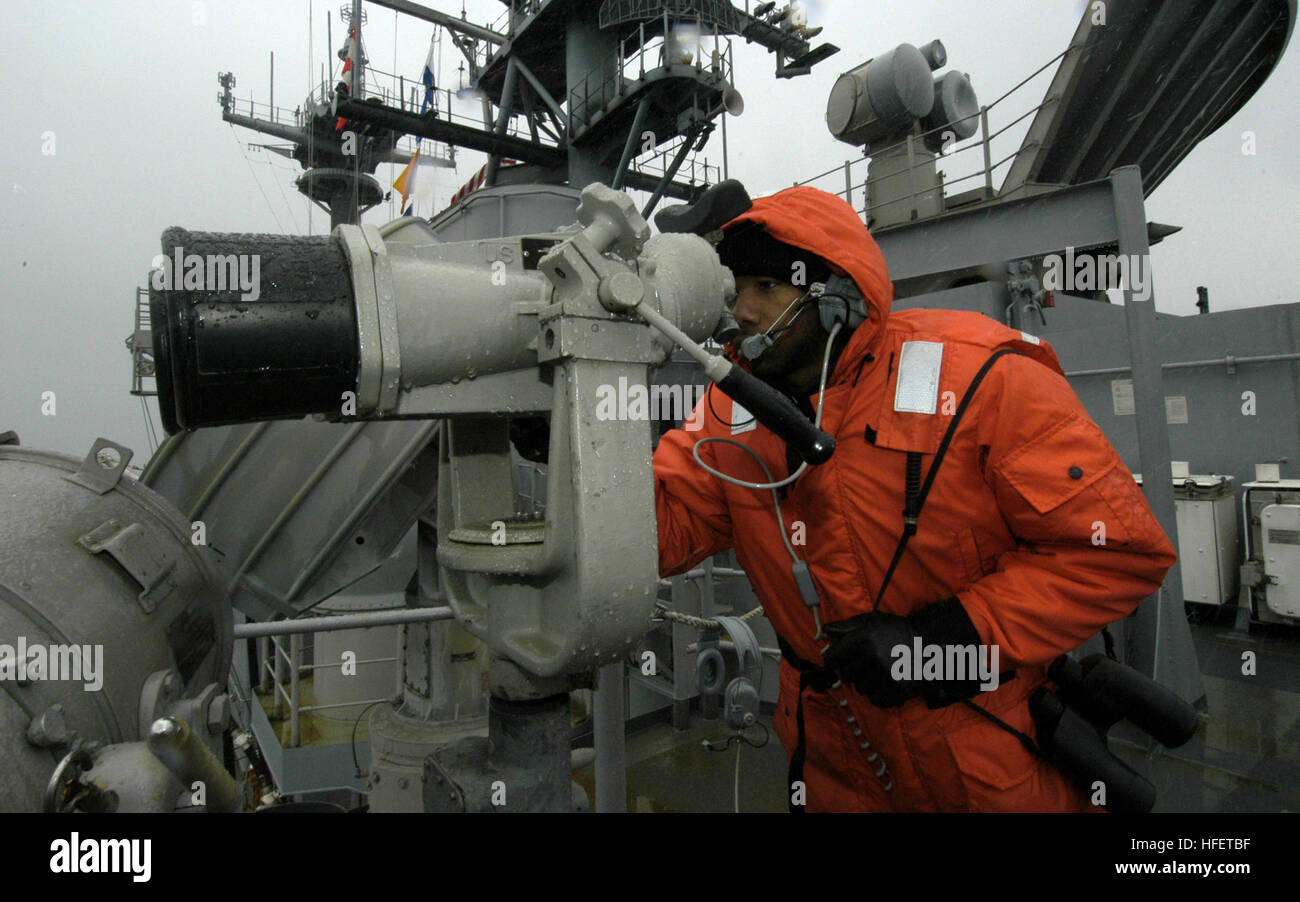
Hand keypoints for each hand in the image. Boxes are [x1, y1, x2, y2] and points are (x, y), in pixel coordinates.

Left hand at [821, 598, 985, 707]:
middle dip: (853, 669)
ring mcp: (883, 676)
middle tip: (870, 661)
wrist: (932, 646)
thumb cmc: (898, 631)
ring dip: (867, 682)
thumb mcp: (873, 621)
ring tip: (882, 670)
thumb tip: (826, 630)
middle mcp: (871, 658)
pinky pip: (875, 699)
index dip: (834, 659)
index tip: (839, 659)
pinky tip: (889, 681)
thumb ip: (848, 626)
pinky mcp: (895, 691)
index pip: (831, 659)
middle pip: (846, 675)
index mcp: (863, 639)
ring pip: (860, 688)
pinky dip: (879, 694)